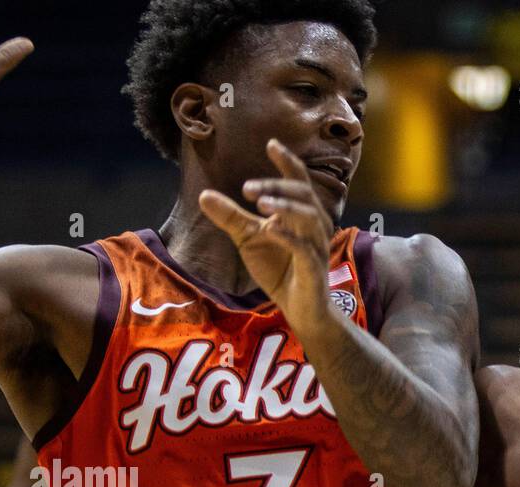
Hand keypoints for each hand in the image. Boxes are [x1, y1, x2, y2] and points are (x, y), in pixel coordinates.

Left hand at [199, 139, 334, 324]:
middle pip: (303, 194)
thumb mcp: (249, 240)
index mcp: (301, 215)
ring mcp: (315, 247)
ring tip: (259, 203)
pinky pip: (304, 249)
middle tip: (247, 189)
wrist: (300, 310)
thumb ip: (231, 217)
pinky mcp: (313, 269)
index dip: (287, 161)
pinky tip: (269, 229)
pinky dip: (287, 236)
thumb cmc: (281, 271)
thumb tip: (203, 195)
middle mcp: (313, 227)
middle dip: (276, 186)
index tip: (270, 143)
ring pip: (309, 217)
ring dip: (285, 206)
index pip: (298, 181)